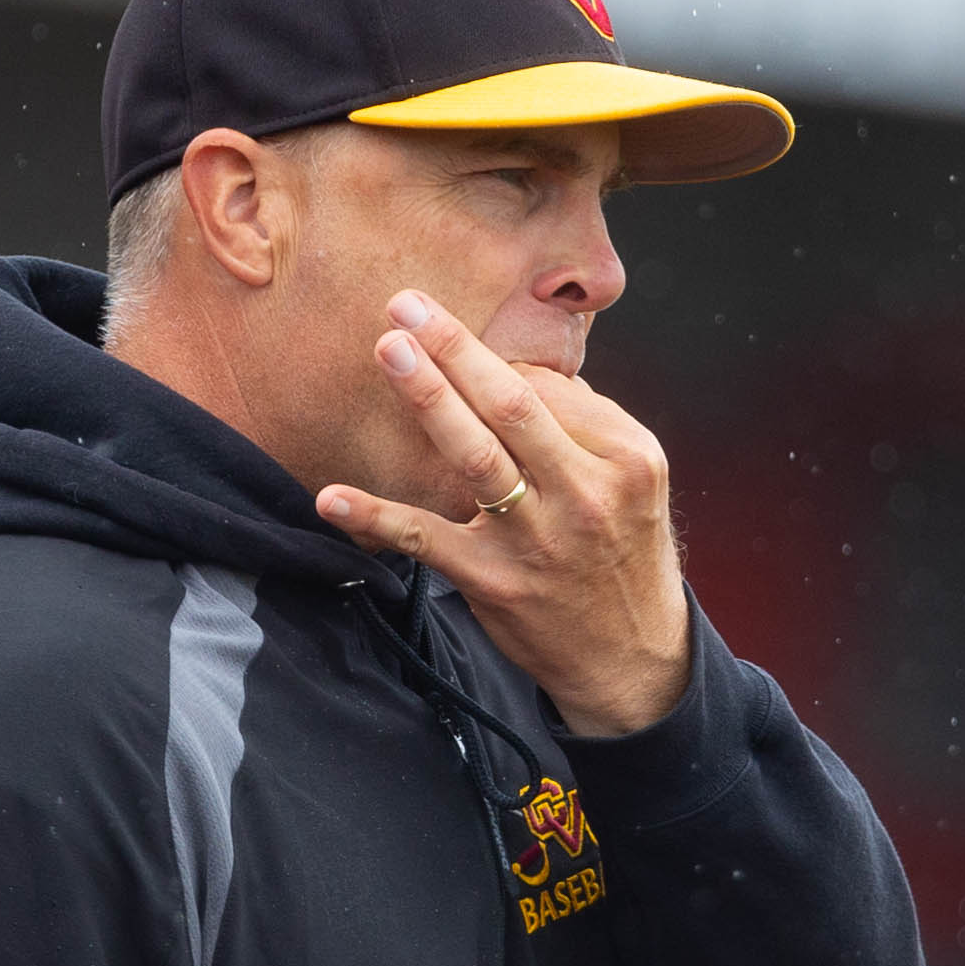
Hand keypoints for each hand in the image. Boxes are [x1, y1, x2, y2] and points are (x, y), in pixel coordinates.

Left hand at [315, 293, 693, 737]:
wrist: (631, 659)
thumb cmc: (623, 555)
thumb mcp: (633, 483)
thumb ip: (584, 426)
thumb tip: (514, 370)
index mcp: (628, 457)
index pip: (549, 391)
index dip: (495, 363)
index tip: (452, 344)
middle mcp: (588, 493)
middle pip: (512, 405)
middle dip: (455, 349)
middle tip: (405, 306)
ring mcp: (539, 540)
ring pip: (475, 456)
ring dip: (427, 397)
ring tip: (389, 349)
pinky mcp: (495, 582)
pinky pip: (425, 539)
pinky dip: (375, 517)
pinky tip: (331, 497)